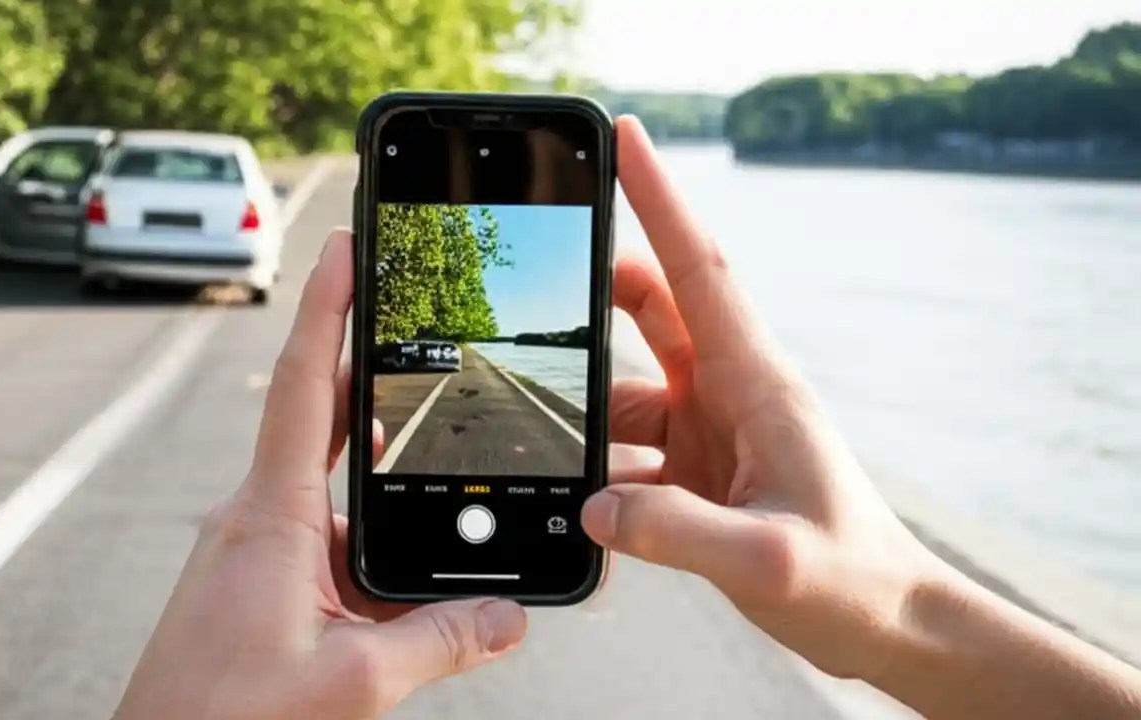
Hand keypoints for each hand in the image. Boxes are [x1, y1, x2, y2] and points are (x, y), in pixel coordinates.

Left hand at [116, 231, 526, 719]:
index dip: (327, 308)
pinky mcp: (256, 581)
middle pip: (328, 425)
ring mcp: (254, 549)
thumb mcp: (351, 681)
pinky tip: (402, 586)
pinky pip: (324, 540)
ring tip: (439, 499)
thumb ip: (437, 643)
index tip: (346, 248)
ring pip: (335, 494)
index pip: (305, 387)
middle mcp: (256, 518)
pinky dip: (368, 544)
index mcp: (270, 516)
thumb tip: (504, 618)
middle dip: (380, 385)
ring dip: (386, 490)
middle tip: (427, 343)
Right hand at [589, 117, 943, 680]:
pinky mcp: (703, 470)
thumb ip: (675, 532)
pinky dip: (604, 467)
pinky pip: (634, 448)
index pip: (697, 270)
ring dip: (590, 412)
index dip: (658, 198)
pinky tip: (591, 504)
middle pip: (656, 309)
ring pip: (631, 389)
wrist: (886, 622)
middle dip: (603, 286)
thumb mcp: (766, 561)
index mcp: (757, 384)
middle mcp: (733, 393)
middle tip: (548, 278)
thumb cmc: (851, 580)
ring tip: (552, 446)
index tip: (625, 139)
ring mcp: (715, 430)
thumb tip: (595, 506)